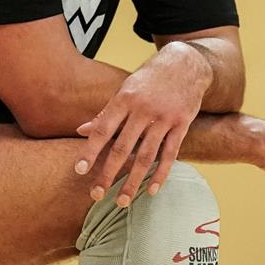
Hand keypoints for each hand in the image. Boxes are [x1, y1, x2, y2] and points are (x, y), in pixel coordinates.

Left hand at [73, 43, 211, 207]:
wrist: (185, 63)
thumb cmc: (149, 79)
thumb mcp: (125, 89)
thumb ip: (105, 113)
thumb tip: (80, 130)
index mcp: (124, 99)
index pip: (102, 129)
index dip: (90, 151)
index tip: (79, 170)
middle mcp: (143, 109)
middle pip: (122, 147)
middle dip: (108, 173)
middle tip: (96, 194)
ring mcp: (164, 118)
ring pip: (146, 156)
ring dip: (133, 181)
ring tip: (122, 201)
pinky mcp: (182, 124)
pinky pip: (170, 154)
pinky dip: (161, 174)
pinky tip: (151, 190)